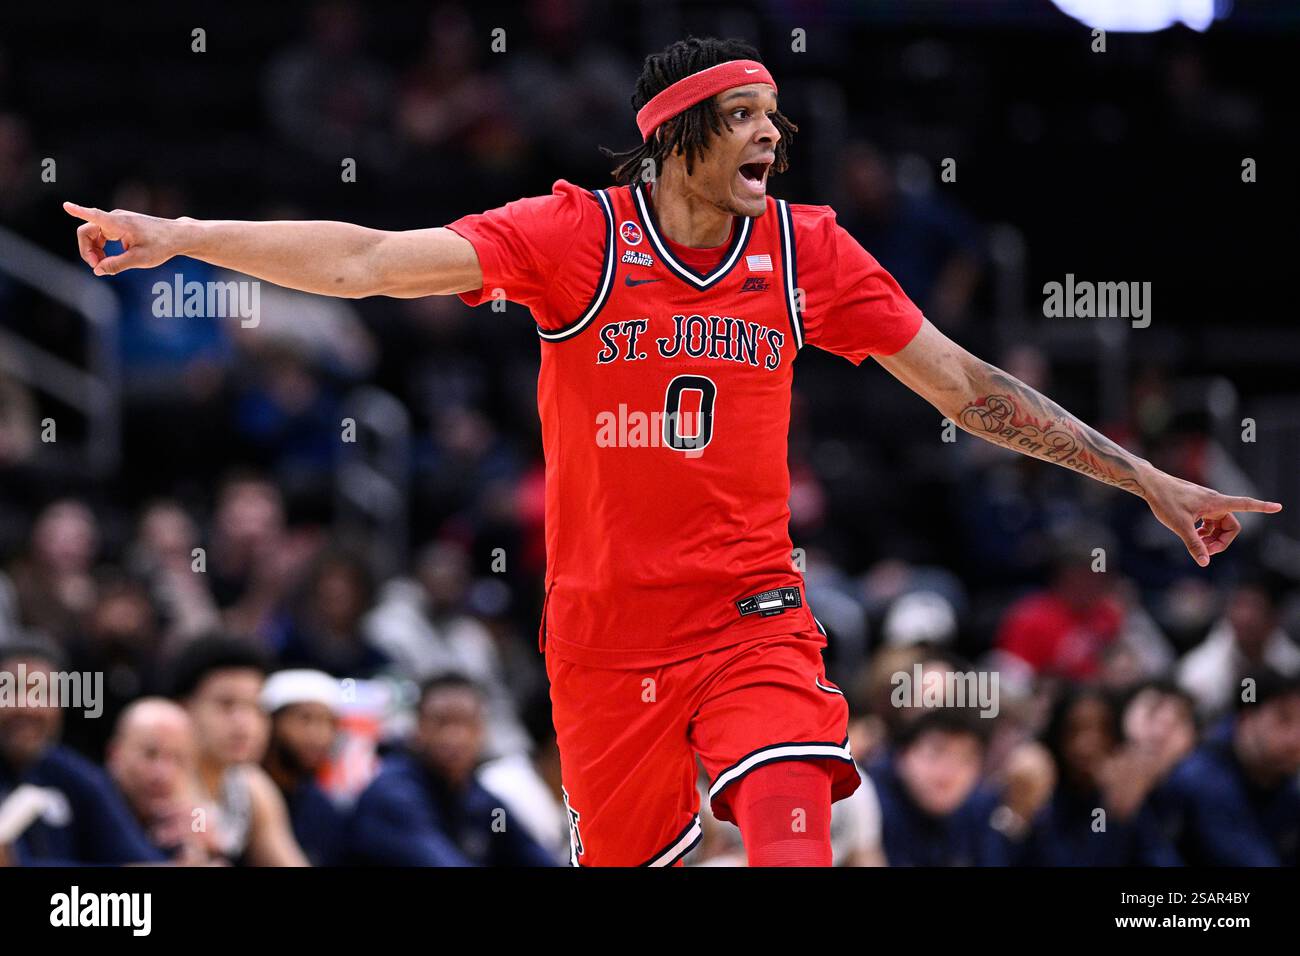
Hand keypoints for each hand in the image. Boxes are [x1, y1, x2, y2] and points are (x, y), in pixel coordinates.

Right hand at [63, 202, 192, 275]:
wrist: (176, 236)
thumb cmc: (161, 245)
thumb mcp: (140, 259)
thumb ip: (117, 265)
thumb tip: (97, 270)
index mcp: (119, 223)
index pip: (94, 215)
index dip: (78, 211)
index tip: (66, 205)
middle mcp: (115, 218)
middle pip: (87, 232)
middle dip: (87, 250)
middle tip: (98, 267)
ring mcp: (116, 221)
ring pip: (93, 235)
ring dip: (94, 251)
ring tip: (104, 266)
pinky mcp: (119, 226)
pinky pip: (101, 236)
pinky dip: (102, 249)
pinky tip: (109, 260)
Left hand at [1141, 470, 1280, 566]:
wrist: (1150, 485)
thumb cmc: (1166, 501)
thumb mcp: (1180, 526)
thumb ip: (1194, 544)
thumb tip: (1205, 562)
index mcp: (1216, 502)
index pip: (1246, 504)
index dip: (1262, 507)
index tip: (1278, 507)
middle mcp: (1215, 502)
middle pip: (1230, 526)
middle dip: (1221, 541)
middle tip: (1204, 551)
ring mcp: (1206, 503)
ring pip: (1218, 525)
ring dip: (1211, 538)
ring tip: (1196, 545)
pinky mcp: (1197, 505)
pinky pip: (1209, 522)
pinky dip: (1204, 532)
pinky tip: (1192, 536)